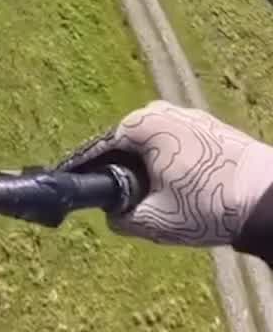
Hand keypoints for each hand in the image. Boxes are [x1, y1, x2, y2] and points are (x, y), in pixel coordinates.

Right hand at [62, 99, 272, 247]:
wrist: (267, 199)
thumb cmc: (209, 206)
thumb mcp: (154, 221)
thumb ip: (119, 218)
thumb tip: (112, 213)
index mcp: (141, 124)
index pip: (98, 149)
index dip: (86, 174)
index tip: (77, 192)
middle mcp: (160, 110)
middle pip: (125, 146)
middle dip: (120, 173)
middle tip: (121, 204)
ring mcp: (187, 115)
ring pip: (151, 146)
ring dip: (147, 170)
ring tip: (153, 200)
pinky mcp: (208, 126)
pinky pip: (174, 144)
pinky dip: (168, 164)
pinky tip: (177, 189)